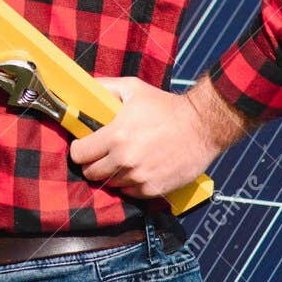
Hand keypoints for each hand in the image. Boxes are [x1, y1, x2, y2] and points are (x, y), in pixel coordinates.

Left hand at [68, 75, 253, 199]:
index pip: (79, 154)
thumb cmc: (166, 106)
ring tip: (121, 161)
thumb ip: (104, 87)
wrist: (202, 126)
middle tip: (100, 155)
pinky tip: (136, 170)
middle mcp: (125, 160)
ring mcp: (140, 177)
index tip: (84, 145)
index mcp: (116, 136)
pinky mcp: (154, 189)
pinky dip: (130, 185)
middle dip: (91, 164)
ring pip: (111, 184)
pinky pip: (131, 193)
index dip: (79, 149)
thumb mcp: (133, 88)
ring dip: (112, 175)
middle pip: (91, 173)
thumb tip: (85, 89)